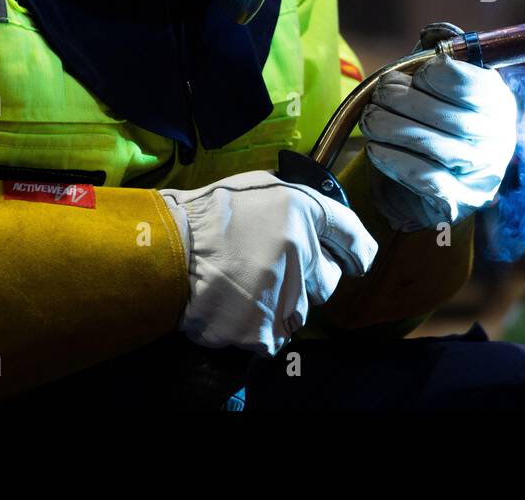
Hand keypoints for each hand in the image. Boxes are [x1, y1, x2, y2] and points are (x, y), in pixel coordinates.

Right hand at [161, 171, 377, 354]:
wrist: (165, 250)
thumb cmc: (205, 214)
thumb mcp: (257, 187)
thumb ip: (294, 207)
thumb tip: (316, 224)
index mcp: (302, 211)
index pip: (351, 234)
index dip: (358, 249)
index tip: (359, 260)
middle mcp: (302, 252)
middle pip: (327, 281)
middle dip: (308, 279)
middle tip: (271, 270)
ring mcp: (284, 294)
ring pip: (300, 311)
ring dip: (279, 305)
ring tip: (243, 288)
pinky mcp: (264, 329)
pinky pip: (272, 336)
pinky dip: (255, 328)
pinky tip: (233, 308)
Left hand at [360, 25, 517, 232]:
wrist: (428, 179)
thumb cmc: (432, 121)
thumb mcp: (439, 84)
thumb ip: (439, 54)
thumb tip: (434, 34)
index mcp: (498, 102)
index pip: (474, 86)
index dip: (439, 76)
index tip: (418, 74)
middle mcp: (500, 139)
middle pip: (453, 118)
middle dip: (406, 102)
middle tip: (380, 96)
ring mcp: (484, 175)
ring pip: (439, 149)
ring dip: (395, 130)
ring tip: (371, 120)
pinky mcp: (461, 202)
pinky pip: (427, 179)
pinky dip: (396, 161)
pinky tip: (376, 148)